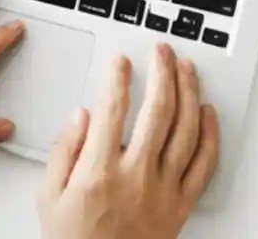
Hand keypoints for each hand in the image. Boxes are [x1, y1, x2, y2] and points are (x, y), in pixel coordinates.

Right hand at [37, 44, 219, 238]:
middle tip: (161, 52)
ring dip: (189, 92)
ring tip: (186, 69)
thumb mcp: (47, 198)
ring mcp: (163, 190)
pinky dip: (209, 134)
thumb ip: (63, 152)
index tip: (120, 61)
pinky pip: (203, 164)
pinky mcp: (181, 205)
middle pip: (158, 110)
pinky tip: (207, 112)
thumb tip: (80, 115)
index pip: (112, 109)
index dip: (118, 78)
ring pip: (185, 130)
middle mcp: (136, 176)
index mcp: (98, 171)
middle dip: (161, 72)